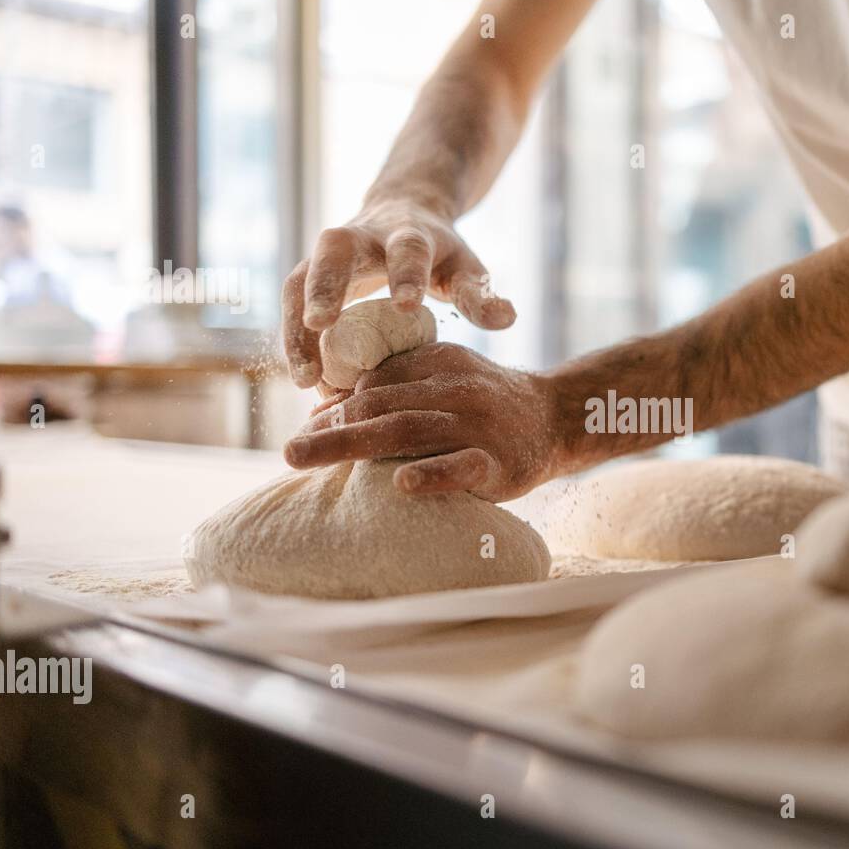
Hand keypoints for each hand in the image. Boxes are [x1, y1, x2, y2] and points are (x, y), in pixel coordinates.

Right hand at [281, 198, 515, 388]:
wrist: (402, 211)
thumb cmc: (440, 253)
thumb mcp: (466, 267)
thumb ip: (481, 293)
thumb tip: (507, 318)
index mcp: (408, 235)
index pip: (407, 249)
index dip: (406, 273)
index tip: (407, 305)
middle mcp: (360, 237)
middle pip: (334, 252)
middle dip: (325, 285)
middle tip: (318, 324)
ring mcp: (328, 254)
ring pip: (300, 280)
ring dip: (297, 327)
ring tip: (305, 377)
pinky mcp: (309, 274)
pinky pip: (292, 305)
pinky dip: (292, 340)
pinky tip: (303, 380)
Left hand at [283, 343, 560, 501]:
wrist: (557, 418)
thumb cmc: (486, 406)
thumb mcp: (444, 380)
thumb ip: (393, 389)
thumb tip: (322, 412)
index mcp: (436, 363)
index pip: (374, 383)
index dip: (335, 407)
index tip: (305, 431)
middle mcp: (454, 388)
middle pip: (380, 405)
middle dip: (330, 427)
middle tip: (291, 452)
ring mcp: (477, 425)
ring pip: (407, 431)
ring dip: (352, 444)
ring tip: (310, 458)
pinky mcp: (499, 463)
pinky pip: (462, 467)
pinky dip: (432, 475)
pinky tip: (402, 485)